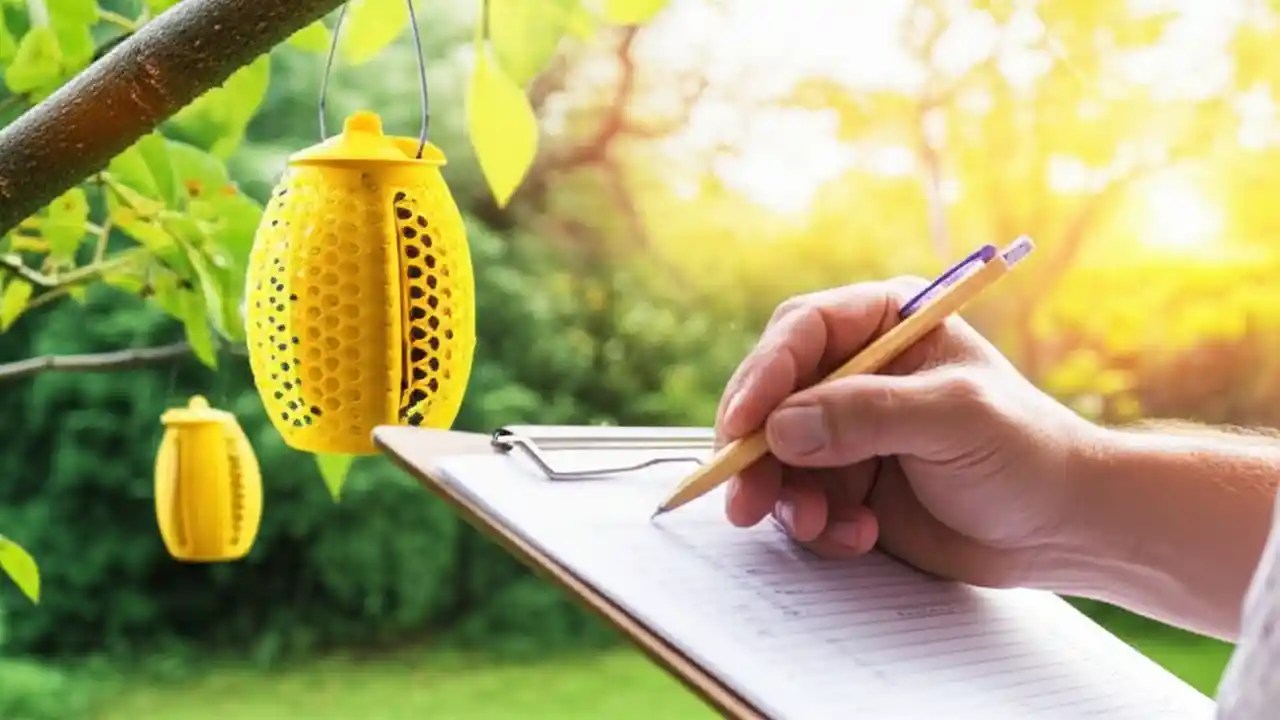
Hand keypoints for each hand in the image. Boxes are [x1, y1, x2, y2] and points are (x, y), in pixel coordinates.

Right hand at [716, 278, 1099, 587]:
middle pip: (773, 396)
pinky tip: (861, 537)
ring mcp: (849, 431)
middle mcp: (858, 372)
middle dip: (755, 450)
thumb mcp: (953, 419)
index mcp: (887, 325)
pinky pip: (802, 499)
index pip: (801, 333)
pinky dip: (819, 525)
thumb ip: (867, 415)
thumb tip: (781, 429)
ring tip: (821, 526)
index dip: (762, 375)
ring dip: (787, 496)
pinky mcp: (848, 483)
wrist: (1063, 528)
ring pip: (777, 456)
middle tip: (744, 498)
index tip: (742, 425)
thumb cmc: (1028, 453)